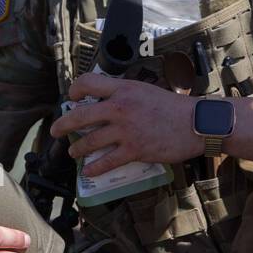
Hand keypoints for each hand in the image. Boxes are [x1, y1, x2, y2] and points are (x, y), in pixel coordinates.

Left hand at [50, 73, 201, 175]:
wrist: (196, 123)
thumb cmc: (172, 107)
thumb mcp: (145, 90)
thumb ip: (124, 94)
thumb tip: (104, 101)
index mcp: (123, 89)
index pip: (88, 82)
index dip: (75, 89)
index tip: (72, 98)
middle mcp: (120, 108)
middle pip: (80, 116)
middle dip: (62, 125)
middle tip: (55, 131)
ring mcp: (126, 130)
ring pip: (90, 141)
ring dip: (77, 148)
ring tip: (73, 152)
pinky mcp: (134, 150)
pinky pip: (107, 161)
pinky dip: (94, 168)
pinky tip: (88, 171)